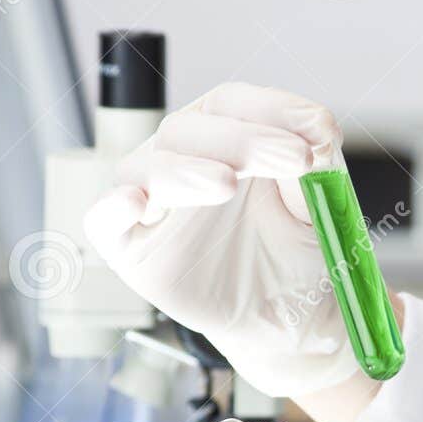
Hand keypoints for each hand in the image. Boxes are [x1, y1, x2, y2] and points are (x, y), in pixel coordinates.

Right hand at [83, 83, 358, 396]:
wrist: (291, 318)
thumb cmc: (297, 253)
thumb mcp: (319, 202)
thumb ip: (315, 161)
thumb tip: (318, 124)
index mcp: (223, 138)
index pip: (230, 103)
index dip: (271, 110)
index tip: (317, 132)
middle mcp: (181, 161)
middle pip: (189, 129)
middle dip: (244, 141)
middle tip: (296, 159)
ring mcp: (153, 204)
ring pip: (148, 168)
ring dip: (187, 170)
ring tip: (226, 182)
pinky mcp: (132, 249)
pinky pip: (103, 222)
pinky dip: (113, 209)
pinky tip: (134, 202)